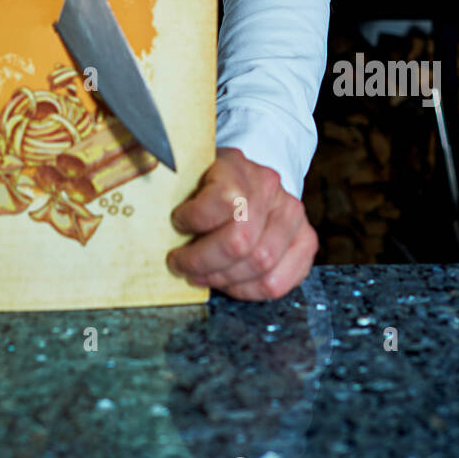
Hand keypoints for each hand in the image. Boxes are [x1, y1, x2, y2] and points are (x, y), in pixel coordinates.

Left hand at [167, 147, 317, 300]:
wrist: (251, 175)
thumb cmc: (212, 180)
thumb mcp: (193, 172)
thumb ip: (179, 193)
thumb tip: (153, 226)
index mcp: (239, 167)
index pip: (222, 201)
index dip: (194, 219)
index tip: (177, 223)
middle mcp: (271, 190)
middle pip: (240, 243)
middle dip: (203, 262)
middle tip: (180, 264)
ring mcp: (292, 216)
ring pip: (260, 266)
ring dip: (222, 279)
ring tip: (200, 275)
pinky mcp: (306, 242)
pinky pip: (278, 282)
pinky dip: (247, 291)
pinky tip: (228, 282)